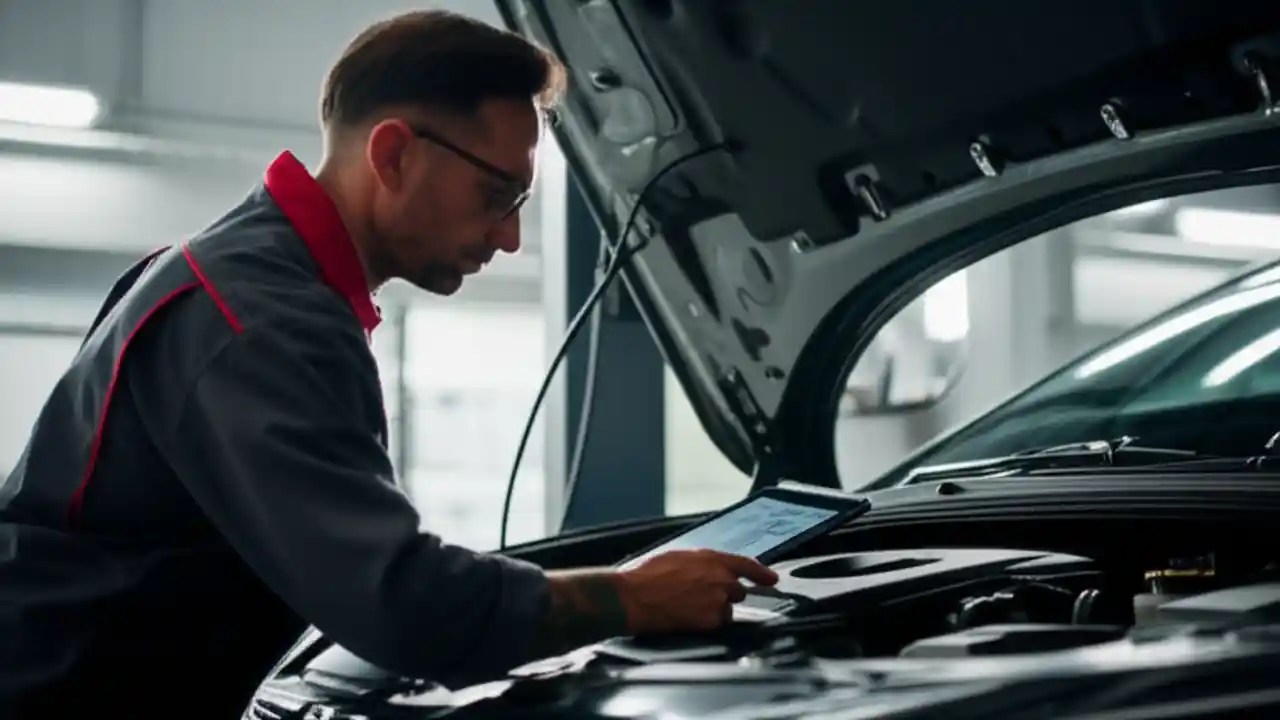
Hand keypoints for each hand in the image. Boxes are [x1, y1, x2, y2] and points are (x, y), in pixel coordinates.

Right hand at [614, 549, 778, 633]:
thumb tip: (709, 569)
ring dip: (714, 611)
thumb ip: (701, 563)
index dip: (761, 573)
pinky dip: (706, 623)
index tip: (772, 579)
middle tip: (701, 597)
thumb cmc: (648, 576)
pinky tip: (686, 618)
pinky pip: (716, 624)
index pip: (746, 565)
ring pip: (726, 610)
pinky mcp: (711, 621)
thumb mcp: (678, 557)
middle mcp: (720, 578)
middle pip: (738, 591)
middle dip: (725, 595)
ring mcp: (717, 600)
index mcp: (711, 558)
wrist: (635, 597)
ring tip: (688, 608)